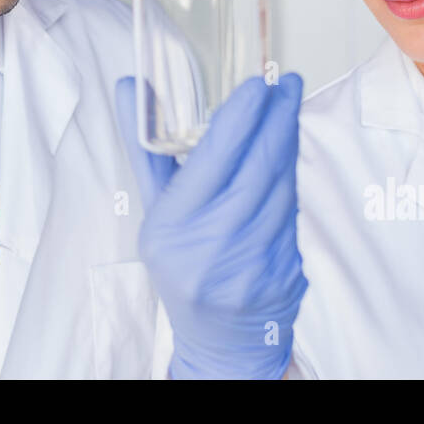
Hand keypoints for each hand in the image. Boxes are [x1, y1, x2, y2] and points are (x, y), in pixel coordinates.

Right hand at [114, 73, 306, 378]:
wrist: (219, 340)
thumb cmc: (182, 266)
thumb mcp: (155, 213)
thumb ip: (147, 148)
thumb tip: (132, 86)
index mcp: (173, 227)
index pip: (214, 159)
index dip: (239, 117)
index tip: (255, 85)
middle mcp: (214, 245)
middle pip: (256, 166)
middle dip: (275, 118)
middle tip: (284, 83)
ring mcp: (255, 261)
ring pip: (279, 185)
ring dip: (287, 141)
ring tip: (286, 108)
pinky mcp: (287, 270)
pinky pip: (291, 210)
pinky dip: (289, 177)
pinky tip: (286, 154)